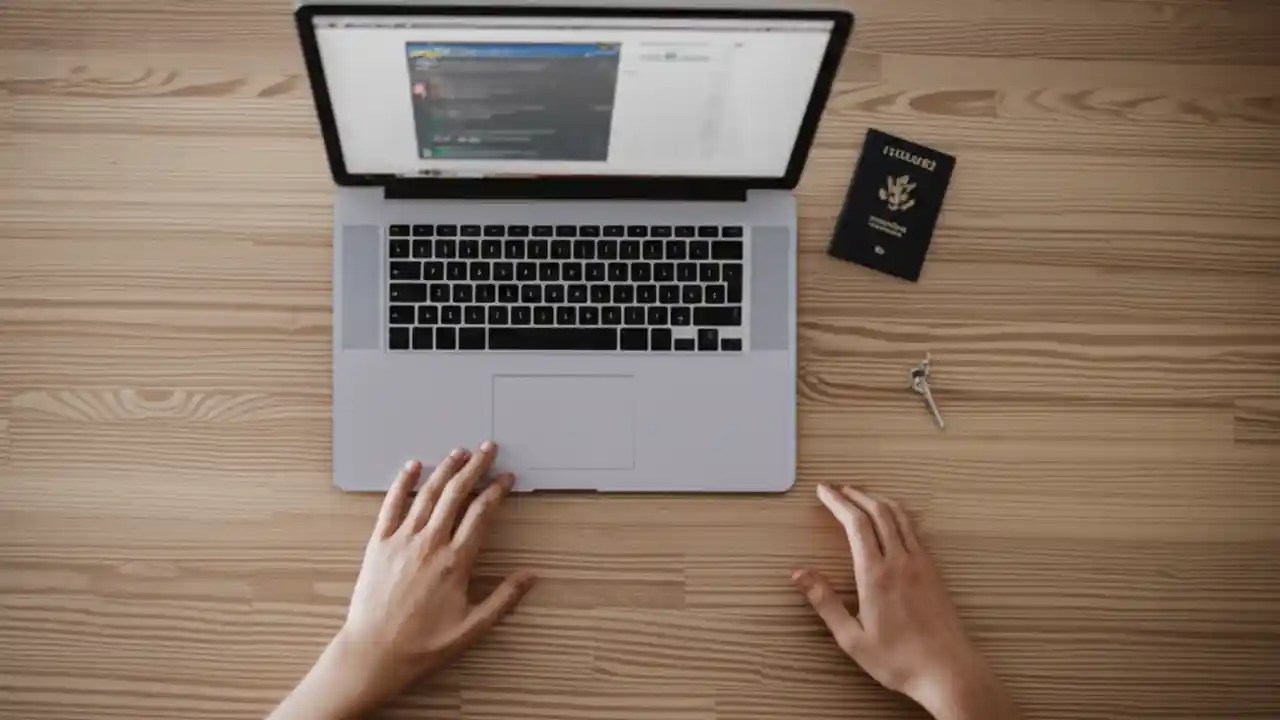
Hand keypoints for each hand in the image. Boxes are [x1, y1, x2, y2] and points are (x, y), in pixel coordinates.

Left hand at [269, 443, 534, 719]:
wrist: (373, 653)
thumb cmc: (422, 645)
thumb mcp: (472, 628)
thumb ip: (504, 598)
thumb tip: (531, 576)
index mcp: (455, 562)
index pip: (481, 513)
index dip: (496, 490)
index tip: (506, 478)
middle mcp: (430, 544)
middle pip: (456, 494)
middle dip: (474, 467)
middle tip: (487, 449)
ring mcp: (402, 541)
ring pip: (427, 493)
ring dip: (445, 468)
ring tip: (459, 452)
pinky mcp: (379, 545)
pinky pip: (392, 505)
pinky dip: (403, 483)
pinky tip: (413, 466)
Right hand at [792, 485, 1017, 719]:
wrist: (947, 670)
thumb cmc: (898, 660)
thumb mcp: (851, 638)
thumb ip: (825, 602)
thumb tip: (799, 574)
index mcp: (875, 574)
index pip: (855, 524)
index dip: (837, 502)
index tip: (823, 491)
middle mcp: (899, 561)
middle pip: (877, 512)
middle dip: (855, 494)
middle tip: (837, 487)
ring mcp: (920, 563)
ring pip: (899, 517)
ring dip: (878, 499)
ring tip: (861, 494)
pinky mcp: (934, 571)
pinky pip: (914, 530)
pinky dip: (898, 514)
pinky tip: (892, 518)